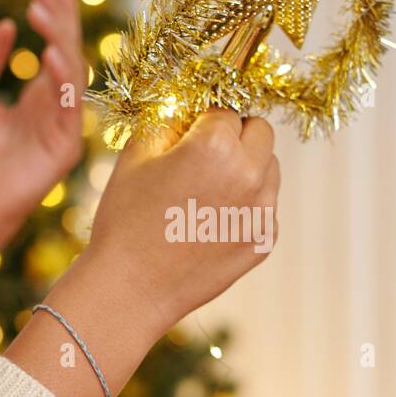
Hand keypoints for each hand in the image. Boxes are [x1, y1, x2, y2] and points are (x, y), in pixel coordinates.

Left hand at [0, 0, 85, 247]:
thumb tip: (7, 27)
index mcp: (40, 96)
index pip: (55, 45)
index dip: (52, 12)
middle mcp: (57, 107)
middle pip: (69, 51)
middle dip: (60, 17)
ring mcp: (65, 126)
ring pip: (73, 75)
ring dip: (61, 41)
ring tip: (43, 11)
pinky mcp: (66, 148)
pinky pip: (72, 109)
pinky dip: (64, 81)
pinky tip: (52, 56)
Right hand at [86, 108, 279, 333]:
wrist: (131, 288)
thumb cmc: (126, 218)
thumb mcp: (137, 153)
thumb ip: (170, 119)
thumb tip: (190, 108)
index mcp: (216, 144)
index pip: (225, 109)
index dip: (203, 119)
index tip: (188, 134)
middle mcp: (249, 174)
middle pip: (260, 132)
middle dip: (236, 136)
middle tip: (204, 156)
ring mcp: (262, 210)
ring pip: (269, 168)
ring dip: (247, 168)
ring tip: (206, 192)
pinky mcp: (264, 240)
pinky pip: (265, 206)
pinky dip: (246, 205)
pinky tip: (210, 221)